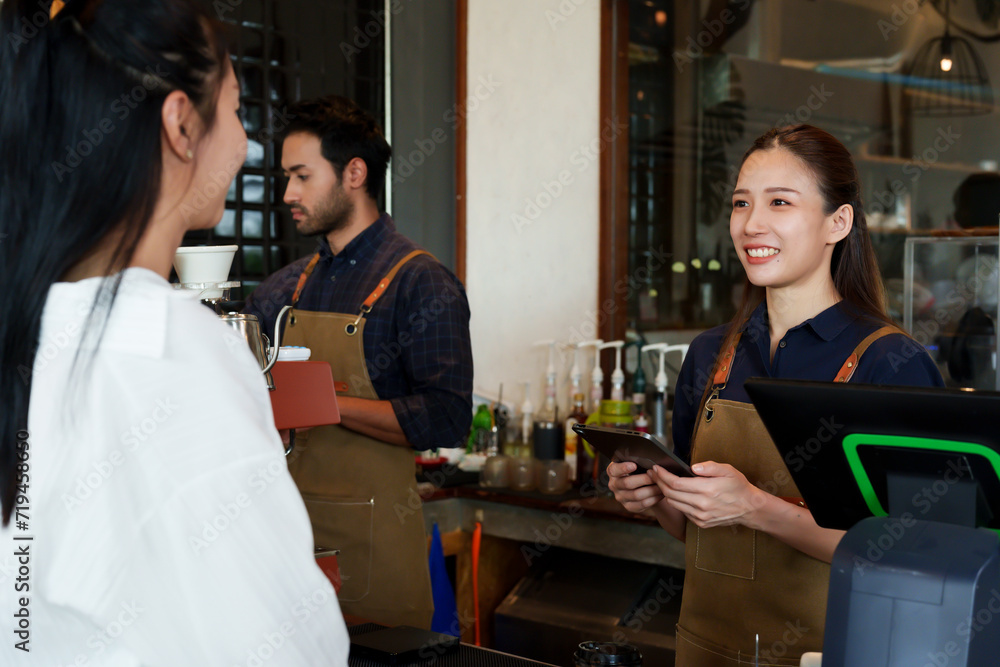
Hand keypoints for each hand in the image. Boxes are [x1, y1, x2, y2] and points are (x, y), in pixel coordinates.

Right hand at [607, 460, 665, 513]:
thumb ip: (636, 461)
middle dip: (644, 479)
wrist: (637, 485)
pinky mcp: (629, 506)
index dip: (623, 468)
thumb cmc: (636, 470)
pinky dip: (653, 499)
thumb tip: (649, 463)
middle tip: (656, 476)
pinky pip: (642, 504)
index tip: (634, 465)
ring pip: (637, 495)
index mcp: (612, 472)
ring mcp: (620, 497)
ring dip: (652, 490)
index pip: (614, 470)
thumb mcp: (633, 463)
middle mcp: (614, 485)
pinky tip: (660, 494)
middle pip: (628, 483)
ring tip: (661, 485)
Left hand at [648, 460, 769, 528]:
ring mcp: (700, 516)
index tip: (656, 468)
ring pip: (674, 504)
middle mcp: (701, 505)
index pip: (676, 483)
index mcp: (707, 490)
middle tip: (653, 473)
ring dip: (664, 492)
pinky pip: (682, 511)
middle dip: (659, 482)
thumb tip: (692, 467)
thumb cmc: (738, 486)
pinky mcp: (701, 523)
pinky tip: (674, 493)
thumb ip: (709, 467)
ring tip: (660, 482)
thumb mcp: (727, 470)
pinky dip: (675, 502)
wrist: (749, 508)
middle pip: (671, 494)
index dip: (663, 476)